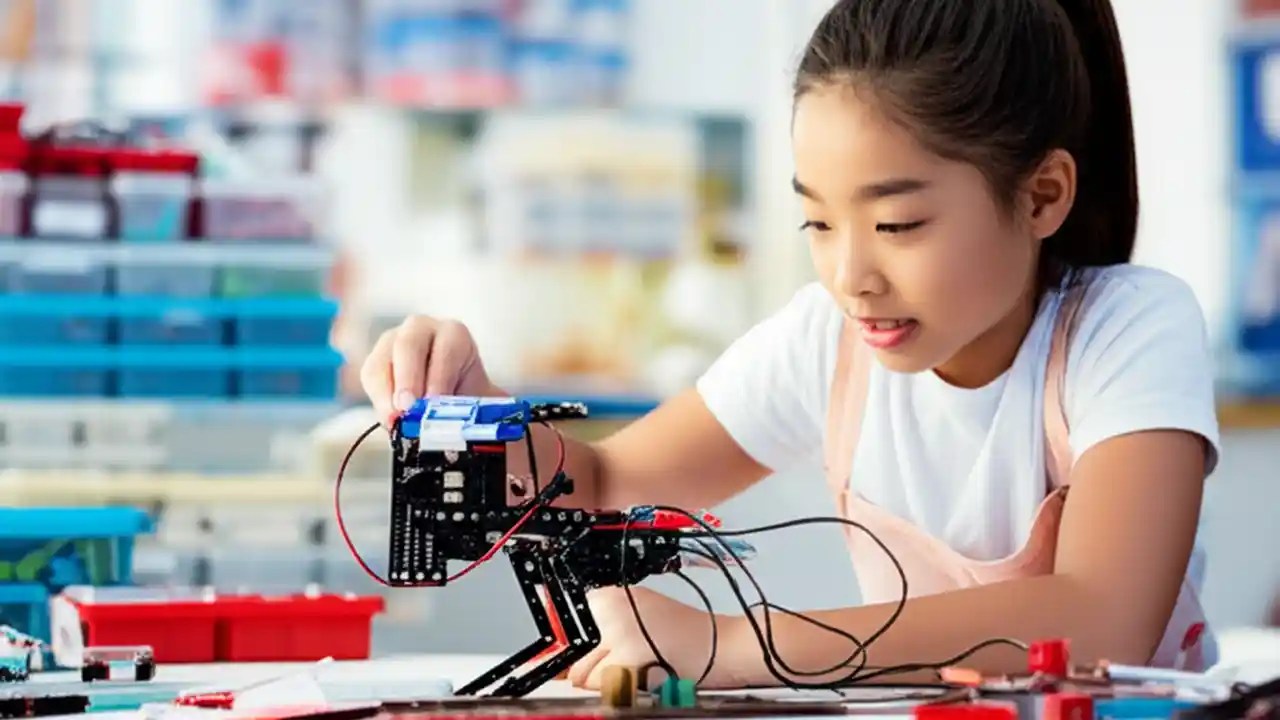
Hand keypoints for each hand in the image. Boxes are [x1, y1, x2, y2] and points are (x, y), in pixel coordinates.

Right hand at [360, 316, 497, 425]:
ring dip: (387, 394)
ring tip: (396, 421)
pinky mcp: (375, 362)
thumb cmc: (467, 397)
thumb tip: (474, 427)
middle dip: (408, 379)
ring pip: (383, 361)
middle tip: (408, 409)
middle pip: (408, 344)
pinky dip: (378, 401)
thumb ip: (478, 410)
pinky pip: (370, 378)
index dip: (439, 377)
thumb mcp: (480, 401)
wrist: (452, 401)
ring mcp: (392, 342)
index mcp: (454, 334)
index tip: (434, 403)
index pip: (446, 348)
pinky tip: (390, 420)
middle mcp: (421, 330)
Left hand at [566, 586, 742, 689]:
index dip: (567, 646)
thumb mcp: (633, 617)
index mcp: (607, 594)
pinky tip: (644, 675)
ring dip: (604, 680)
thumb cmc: (682, 633)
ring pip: (582, 674)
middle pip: (571, 654)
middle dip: (589, 666)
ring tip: (637, 666)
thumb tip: (555, 654)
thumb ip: (594, 631)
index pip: (562, 624)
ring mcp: (616, 631)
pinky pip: (603, 687)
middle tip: (624, 660)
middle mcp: (609, 607)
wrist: (719, 644)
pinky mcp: (627, 658)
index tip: (574, 654)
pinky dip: (619, 690)